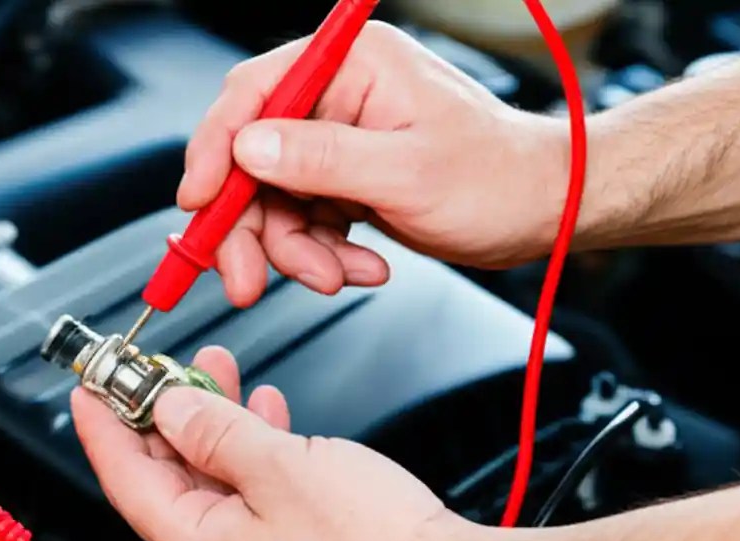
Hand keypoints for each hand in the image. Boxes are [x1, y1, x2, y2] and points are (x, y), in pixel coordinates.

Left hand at [71, 346, 553, 540]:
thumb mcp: (281, 465)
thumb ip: (215, 431)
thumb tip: (171, 409)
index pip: (124, 479)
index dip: (102, 424)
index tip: (90, 387)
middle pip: (167, 486)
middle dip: (164, 418)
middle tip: (163, 371)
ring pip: (213, 495)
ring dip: (212, 434)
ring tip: (220, 381)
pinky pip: (250, 514)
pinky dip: (250, 465)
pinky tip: (268, 429)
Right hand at [181, 21, 567, 306]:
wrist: (541, 213)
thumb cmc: (498, 179)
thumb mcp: (406, 173)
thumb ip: (321, 159)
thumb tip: (249, 148)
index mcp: (352, 64)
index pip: (254, 94)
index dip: (215, 150)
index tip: (198, 202)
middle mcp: (338, 95)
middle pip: (251, 157)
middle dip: (251, 225)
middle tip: (247, 277)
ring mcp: (339, 139)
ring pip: (272, 199)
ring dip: (294, 250)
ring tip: (336, 275)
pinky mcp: (344, 178)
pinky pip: (303, 220)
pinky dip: (320, 253)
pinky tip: (357, 266)